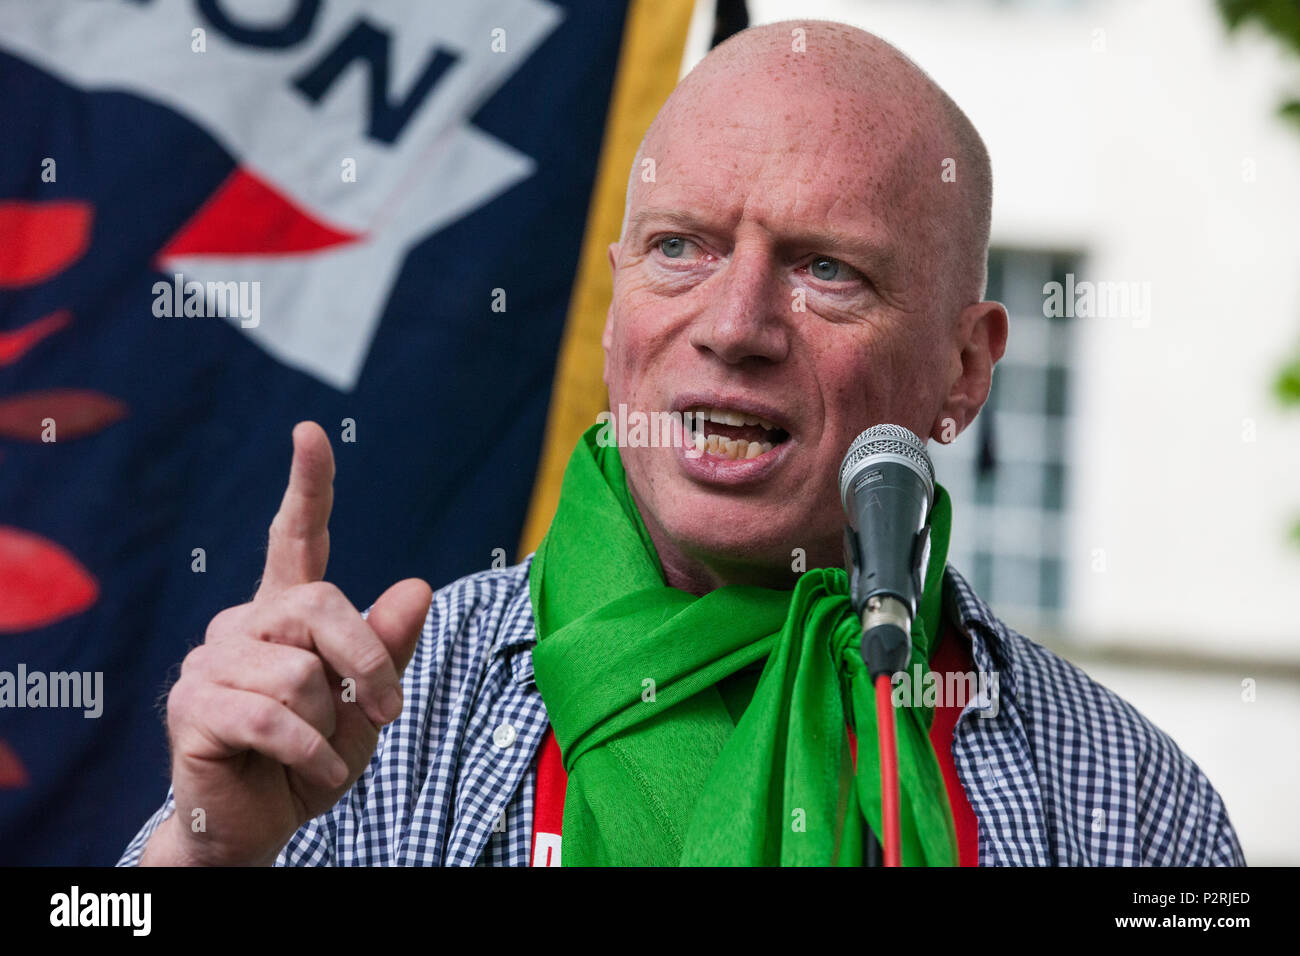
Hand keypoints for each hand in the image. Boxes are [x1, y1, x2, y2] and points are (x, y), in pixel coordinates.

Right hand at [141, 422, 430, 864]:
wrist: (260, 827)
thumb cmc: (314, 760)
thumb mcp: (367, 704)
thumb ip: (388, 647)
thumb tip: (416, 586)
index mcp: (285, 614)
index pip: (295, 538)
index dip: (308, 485)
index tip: (311, 433)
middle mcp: (243, 624)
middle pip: (322, 605)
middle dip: (369, 661)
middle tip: (386, 711)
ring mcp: (210, 661)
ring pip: (300, 671)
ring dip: (331, 723)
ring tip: (320, 753)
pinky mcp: (192, 706)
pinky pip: (273, 718)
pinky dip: (309, 753)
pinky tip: (309, 771)